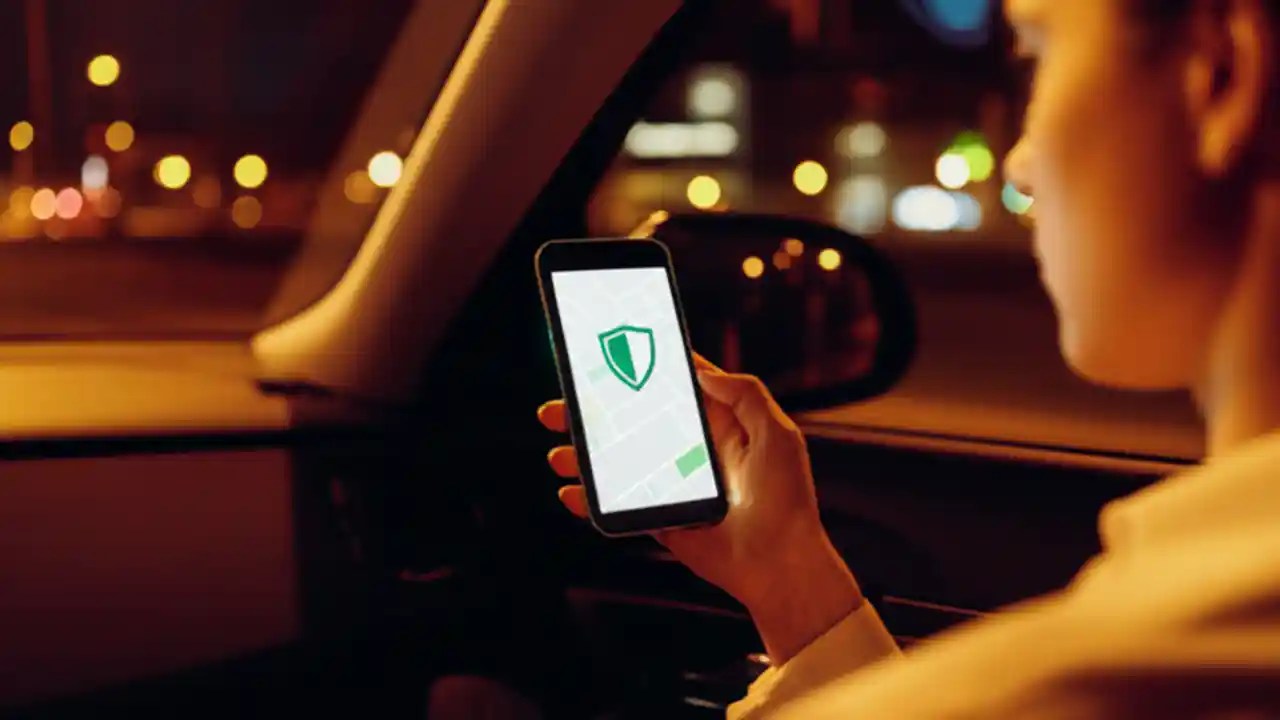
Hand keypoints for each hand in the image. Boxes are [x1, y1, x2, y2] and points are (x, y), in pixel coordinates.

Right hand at [537, 356, 863, 662]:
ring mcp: (674, 487)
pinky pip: (619, 507)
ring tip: (557, 452)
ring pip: (618, 464)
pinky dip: (590, 500)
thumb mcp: (777, 433)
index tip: (615, 352)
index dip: (648, 370)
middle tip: (565, 401)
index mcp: (720, 427)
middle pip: (635, 423)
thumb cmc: (786, 499)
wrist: (779, 565)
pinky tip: (570, 491)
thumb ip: (745, 394)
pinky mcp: (663, 520)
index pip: (678, 390)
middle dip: (597, 412)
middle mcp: (693, 453)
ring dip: (583, 456)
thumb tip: (701, 371)